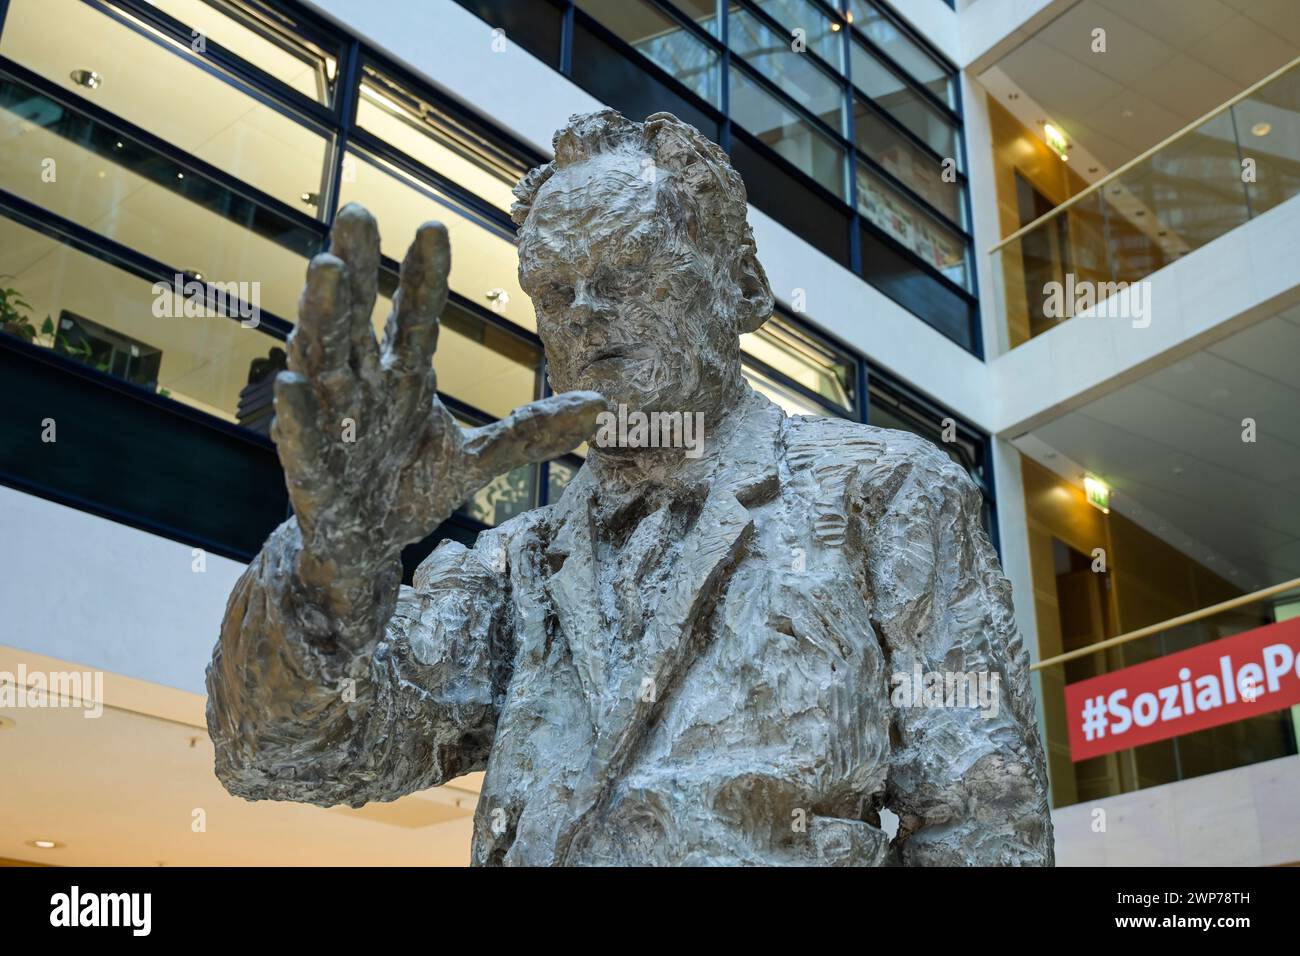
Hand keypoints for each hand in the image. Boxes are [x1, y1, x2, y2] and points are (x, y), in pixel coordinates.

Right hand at [272, 203, 603, 585]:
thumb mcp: (475, 462)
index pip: (416, 317)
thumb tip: (601, 406)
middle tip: (359, 212)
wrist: (362, 550)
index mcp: (403, 379)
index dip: (425, 276)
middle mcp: (363, 388)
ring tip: (327, 267)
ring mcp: (333, 424)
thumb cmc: (408, 490)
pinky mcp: (312, 472)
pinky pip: (301, 438)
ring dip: (324, 315)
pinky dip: (297, 413)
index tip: (434, 226)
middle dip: (360, 269)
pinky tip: (289, 381)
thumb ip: (528, 433)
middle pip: (360, 319)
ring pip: (326, 361)